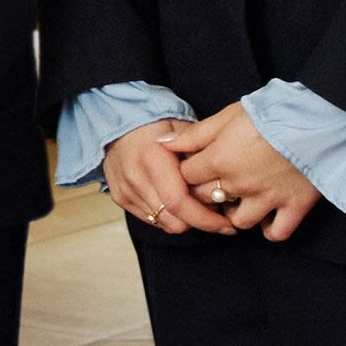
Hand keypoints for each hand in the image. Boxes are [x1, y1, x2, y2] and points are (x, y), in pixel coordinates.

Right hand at [102, 119, 236, 236]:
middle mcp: (136, 178)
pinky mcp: (120, 198)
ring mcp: (125, 190)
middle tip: (215, 212)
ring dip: (183, 220)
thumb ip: (200, 154)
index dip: (205, 219)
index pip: (179, 203)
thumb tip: (221, 182)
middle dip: (198, 222)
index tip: (225, 224)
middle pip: (172, 220)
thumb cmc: (156, 123)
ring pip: (163, 223)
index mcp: (151, 158)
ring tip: (196, 204)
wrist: (120, 121)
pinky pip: (151, 219)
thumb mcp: (182, 130)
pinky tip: (176, 201)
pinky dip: (167, 216)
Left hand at [170, 103, 321, 241]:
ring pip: (239, 222)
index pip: (186, 177)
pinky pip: (275, 233)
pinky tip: (267, 216)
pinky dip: (269, 229)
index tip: (195, 167)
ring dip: (236, 214)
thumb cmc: (268, 111)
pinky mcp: (293, 206)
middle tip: (216, 182)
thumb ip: (194, 134)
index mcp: (219, 159)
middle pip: (208, 201)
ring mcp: (267, 199)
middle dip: (206, 194)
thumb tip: (163, 144)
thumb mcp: (227, 115)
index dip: (187, 173)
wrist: (315, 115)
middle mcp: (239, 184)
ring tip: (242, 199)